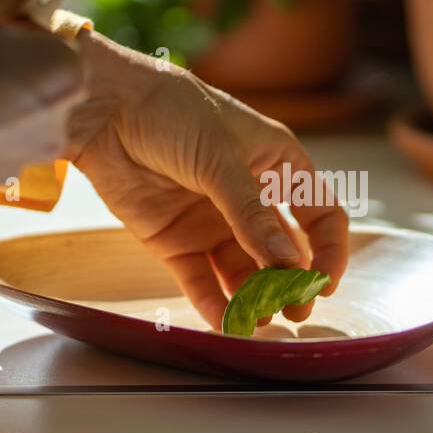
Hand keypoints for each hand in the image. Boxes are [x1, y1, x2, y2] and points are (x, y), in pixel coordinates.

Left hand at [67, 31, 349, 328]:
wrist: (103, 109)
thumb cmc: (172, 112)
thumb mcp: (220, 159)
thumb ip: (252, 215)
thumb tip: (289, 265)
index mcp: (276, 164)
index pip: (321, 215)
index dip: (329, 250)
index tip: (324, 283)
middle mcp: (250, 198)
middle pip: (284, 252)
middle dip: (291, 284)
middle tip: (293, 310)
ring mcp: (213, 222)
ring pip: (244, 272)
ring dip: (254, 299)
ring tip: (258, 320)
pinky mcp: (176, 242)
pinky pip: (202, 281)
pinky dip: (214, 304)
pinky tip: (225, 322)